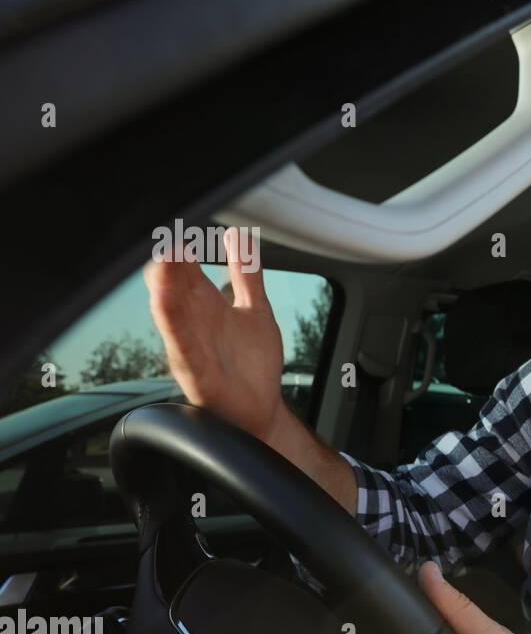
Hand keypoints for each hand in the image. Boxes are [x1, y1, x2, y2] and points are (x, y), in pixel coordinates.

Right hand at [143, 228, 287, 442]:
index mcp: (205, 308)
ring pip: (172, 316)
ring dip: (166, 291)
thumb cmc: (251, 364)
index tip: (178, 222)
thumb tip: (237, 236)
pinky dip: (176, 328)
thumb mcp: (254, 310)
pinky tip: (170, 308)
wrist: (262, 411)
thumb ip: (246, 275)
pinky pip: (183, 350)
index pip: (186, 271)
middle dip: (170, 264)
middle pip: (174, 288)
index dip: (182, 249)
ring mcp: (192, 350)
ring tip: (163, 263)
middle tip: (168, 236)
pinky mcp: (198, 376)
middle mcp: (193, 326)